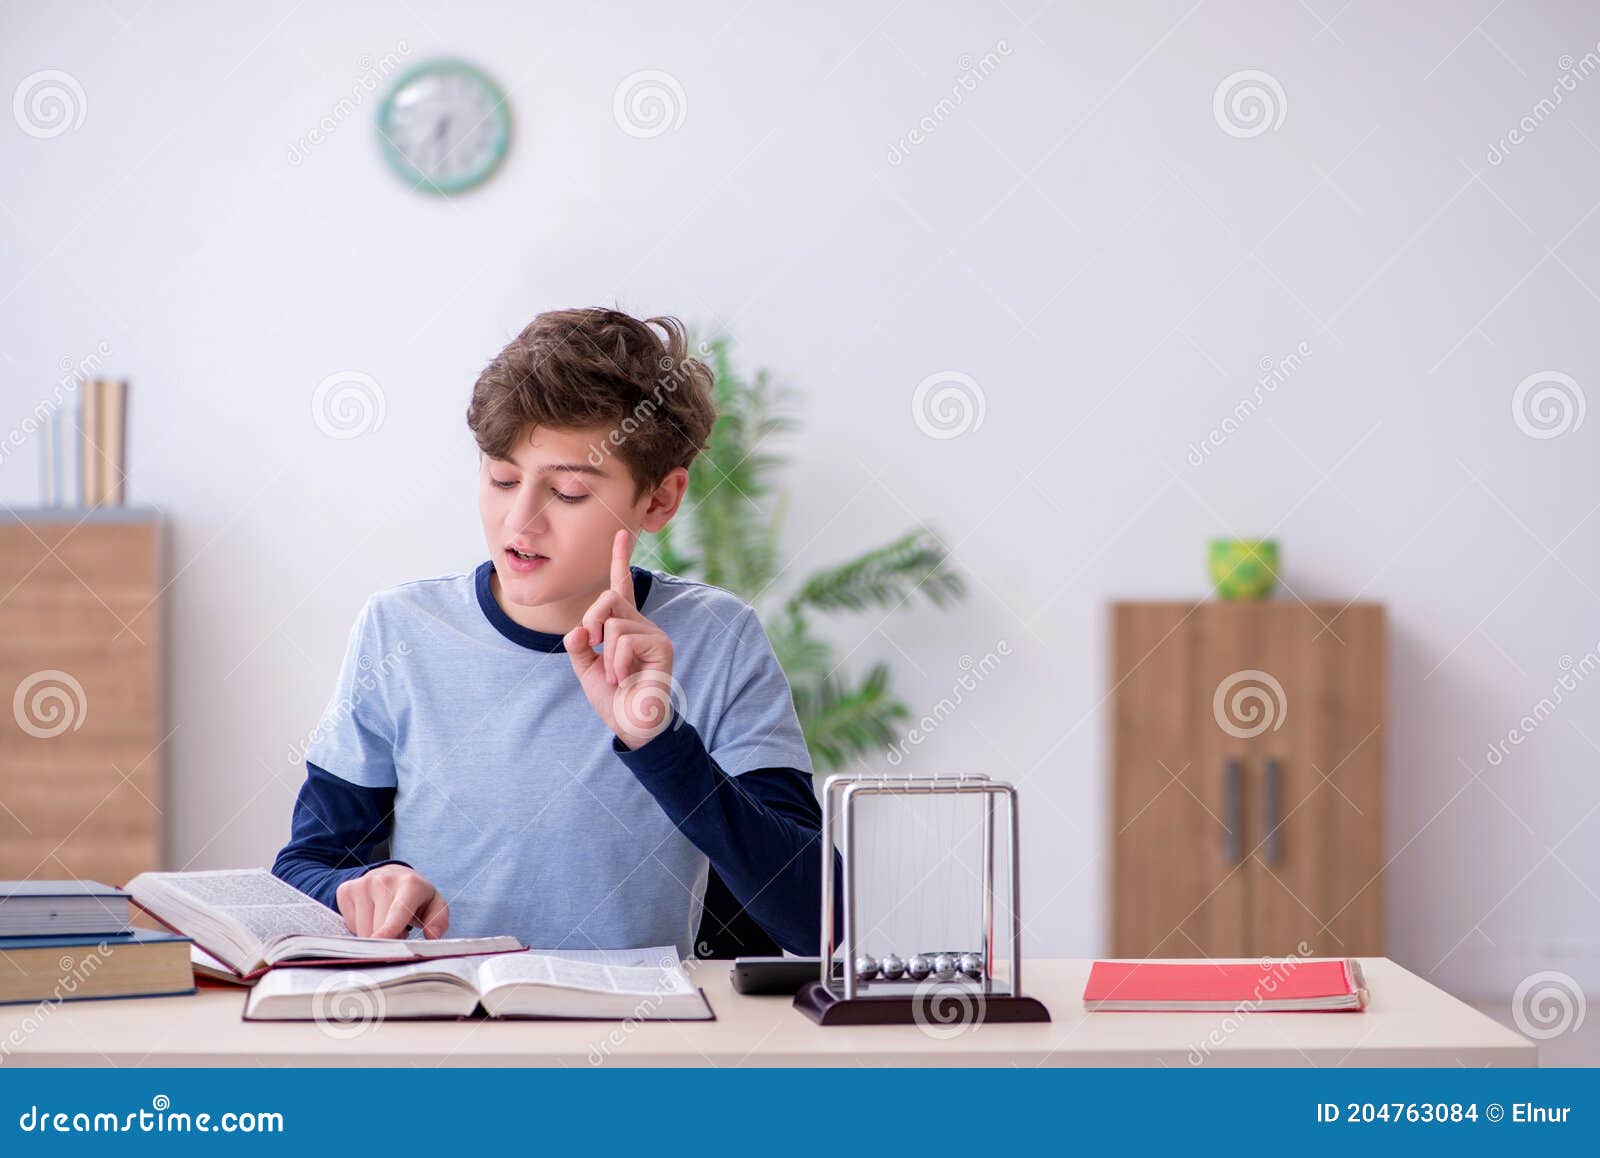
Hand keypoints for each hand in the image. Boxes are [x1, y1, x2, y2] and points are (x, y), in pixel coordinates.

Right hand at [335, 864, 448, 938]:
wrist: (393, 875)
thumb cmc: (416, 897)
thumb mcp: (435, 906)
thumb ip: (438, 922)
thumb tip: (432, 936)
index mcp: (410, 884)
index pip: (398, 911)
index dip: (389, 928)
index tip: (380, 939)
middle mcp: (383, 881)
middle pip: (378, 929)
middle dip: (388, 940)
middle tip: (400, 931)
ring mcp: (362, 884)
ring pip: (362, 931)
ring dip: (374, 935)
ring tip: (386, 922)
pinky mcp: (345, 890)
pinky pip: (349, 925)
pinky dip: (359, 928)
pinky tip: (371, 916)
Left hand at [563, 528, 677, 749]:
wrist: (632, 723)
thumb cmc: (613, 697)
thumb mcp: (586, 669)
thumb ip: (578, 647)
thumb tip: (578, 631)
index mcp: (622, 625)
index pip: (620, 586)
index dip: (619, 560)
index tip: (621, 533)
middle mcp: (640, 624)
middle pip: (608, 598)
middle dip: (591, 621)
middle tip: (590, 646)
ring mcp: (653, 634)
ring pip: (613, 623)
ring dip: (605, 654)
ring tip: (615, 674)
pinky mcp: (661, 646)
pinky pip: (624, 639)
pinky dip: (616, 661)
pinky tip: (624, 676)